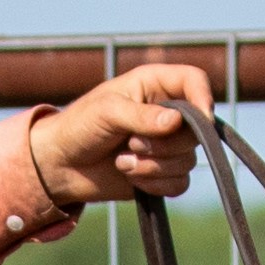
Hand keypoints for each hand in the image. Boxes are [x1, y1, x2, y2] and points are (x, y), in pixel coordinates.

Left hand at [17, 60, 213, 217]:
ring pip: (188, 160)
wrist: (60, 166)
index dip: (203, 97)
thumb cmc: (78, 127)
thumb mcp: (107, 112)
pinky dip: (154, 184)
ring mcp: (166, 144)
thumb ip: (142, 116)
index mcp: (155, 85)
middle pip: (196, 130)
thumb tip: (175, 123)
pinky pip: (179, 183)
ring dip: (153, 167)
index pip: (195, 81)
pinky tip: (129, 176)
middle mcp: (166, 112)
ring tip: (121, 160)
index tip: (202, 118)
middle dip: (163, 144)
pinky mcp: (162, 172)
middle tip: (131, 143)